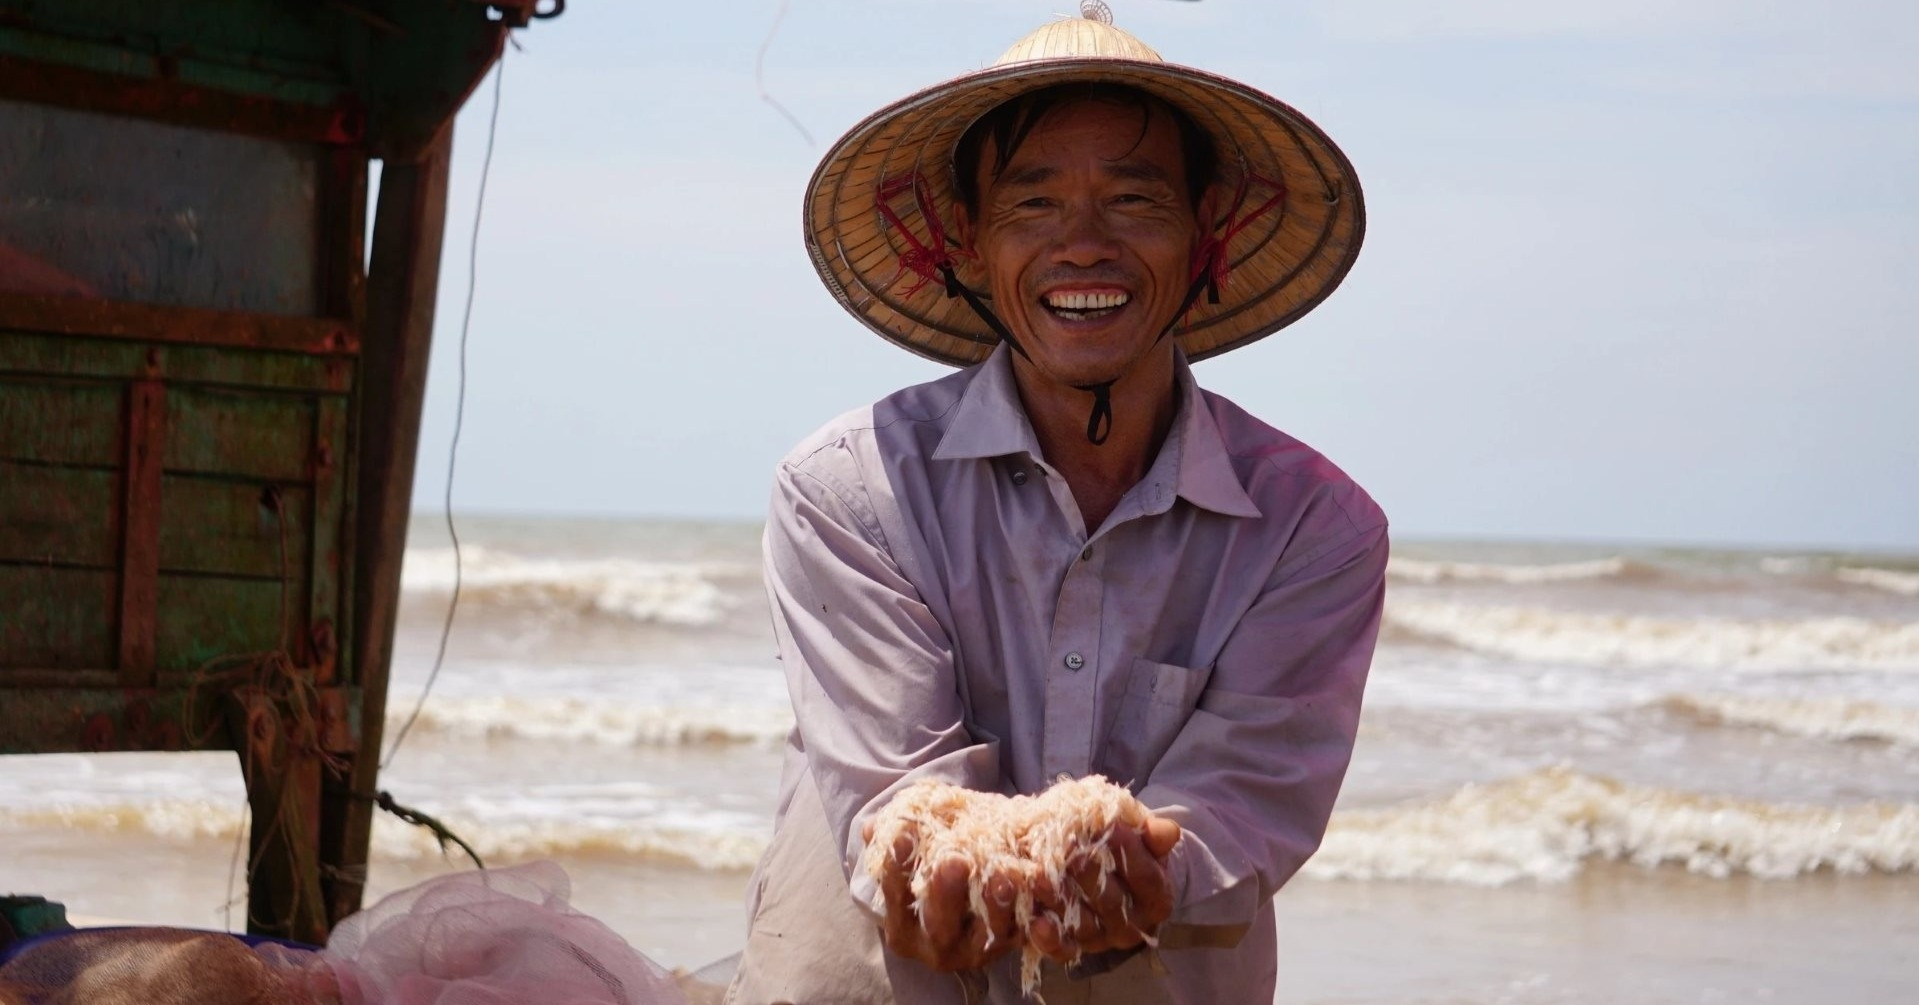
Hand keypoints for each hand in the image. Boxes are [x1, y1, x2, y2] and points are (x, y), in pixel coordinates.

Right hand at [863, 818, 1022, 971]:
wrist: (976, 891)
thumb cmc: (934, 866)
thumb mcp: (914, 852)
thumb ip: (894, 838)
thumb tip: (872, 827)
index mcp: (903, 928)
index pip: (895, 899)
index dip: (897, 868)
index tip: (904, 835)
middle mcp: (936, 947)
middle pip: (939, 926)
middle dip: (946, 894)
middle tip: (954, 861)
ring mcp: (975, 950)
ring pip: (986, 935)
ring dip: (995, 906)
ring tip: (1002, 876)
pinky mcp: (1011, 944)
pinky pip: (1022, 933)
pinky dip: (1031, 914)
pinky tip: (1036, 884)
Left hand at [1028, 814, 1179, 962]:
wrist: (1097, 872)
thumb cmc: (1123, 850)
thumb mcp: (1141, 839)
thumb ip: (1153, 835)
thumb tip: (1167, 831)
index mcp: (1157, 901)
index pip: (1147, 878)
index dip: (1130, 854)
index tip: (1113, 828)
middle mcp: (1132, 927)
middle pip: (1111, 901)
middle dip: (1088, 871)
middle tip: (1067, 843)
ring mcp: (1101, 940)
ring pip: (1083, 923)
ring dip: (1060, 899)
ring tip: (1040, 873)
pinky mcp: (1073, 947)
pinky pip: (1063, 949)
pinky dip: (1049, 938)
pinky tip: (1036, 921)